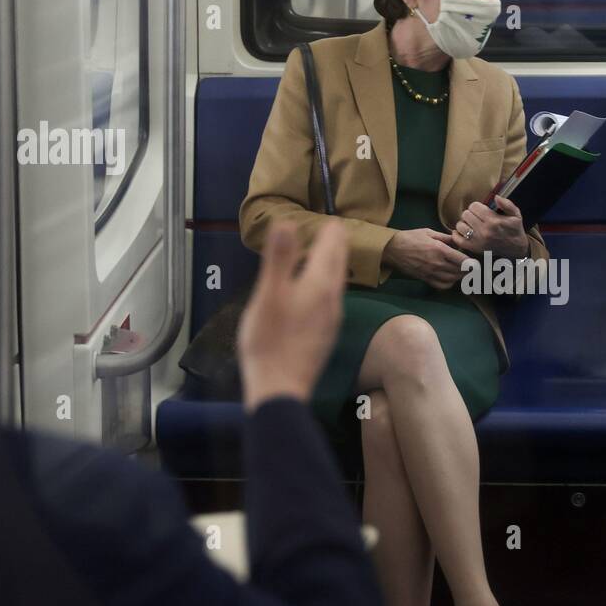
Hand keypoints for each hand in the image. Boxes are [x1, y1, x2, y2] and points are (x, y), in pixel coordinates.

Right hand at [238, 219, 346, 410]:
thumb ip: (279, 258)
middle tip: (335, 230)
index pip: (331, 249)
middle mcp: (332, 300)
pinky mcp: (325, 335)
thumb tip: (288, 223)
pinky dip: (326, 286)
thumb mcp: (268, 294)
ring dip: (332, 266)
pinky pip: (330, 301)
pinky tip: (319, 294)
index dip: (331, 232)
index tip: (332, 218)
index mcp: (319, 285)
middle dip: (336, 246)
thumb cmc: (270, 340)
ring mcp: (331, 319)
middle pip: (337, 265)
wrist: (281, 388)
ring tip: (328, 256)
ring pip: (336, 284)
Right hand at [383, 227, 468, 288]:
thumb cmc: (410, 238)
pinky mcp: (426, 279)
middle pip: (461, 272)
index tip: (477, 262)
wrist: (392, 249)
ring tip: (463, 270)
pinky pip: (442, 285)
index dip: (473, 263)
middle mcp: (437, 263)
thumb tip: (459, 239)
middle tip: (472, 266)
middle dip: (469, 270)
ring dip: (461, 276)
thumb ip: (446, 237)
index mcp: (440, 250)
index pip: (463, 261)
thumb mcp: (429, 232)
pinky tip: (451, 277)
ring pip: (453, 279)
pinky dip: (450, 283)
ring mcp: (431, 273)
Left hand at [452, 196, 528, 258]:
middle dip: (470, 214)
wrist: (516, 250)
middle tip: (476, 217)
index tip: (481, 210)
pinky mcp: (474, 248)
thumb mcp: (516, 215)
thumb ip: (507, 204)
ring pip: (460, 226)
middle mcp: (484, 231)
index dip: (476, 206)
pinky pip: (458, 239)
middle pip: (465, 214)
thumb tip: (496, 197)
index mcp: (493, 221)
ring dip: (464, 223)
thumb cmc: (515, 230)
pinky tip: (463, 232)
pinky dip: (457, 234)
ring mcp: (478, 241)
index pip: (474, 206)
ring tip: (471, 224)